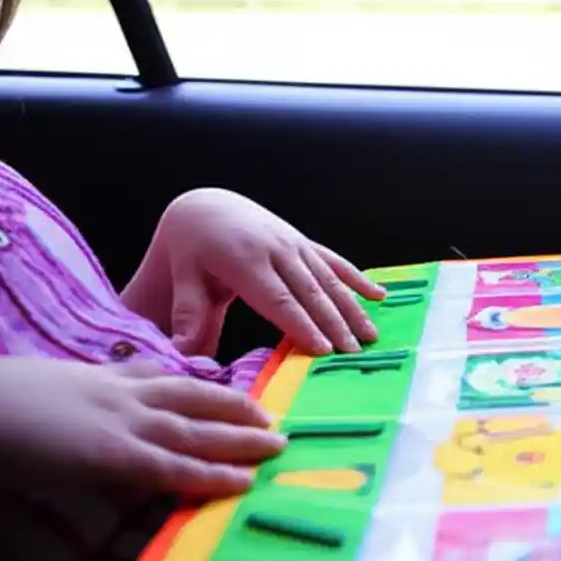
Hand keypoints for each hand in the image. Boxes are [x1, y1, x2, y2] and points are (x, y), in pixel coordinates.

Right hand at [0, 357, 285, 497]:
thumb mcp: (52, 387)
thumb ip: (85, 395)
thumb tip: (96, 416)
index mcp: (106, 376)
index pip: (166, 376)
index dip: (203, 387)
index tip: (232, 393)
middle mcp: (124, 393)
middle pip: (195, 397)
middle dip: (237, 409)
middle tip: (272, 419)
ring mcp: (123, 422)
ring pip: (197, 430)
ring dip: (241, 439)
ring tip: (276, 446)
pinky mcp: (114, 455)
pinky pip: (175, 468)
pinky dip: (212, 476)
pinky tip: (242, 482)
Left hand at [129, 188, 385, 356]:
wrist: (206, 208)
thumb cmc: (191, 250)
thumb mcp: (181, 278)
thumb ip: (188, 312)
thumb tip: (185, 350)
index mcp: (245, 262)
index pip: (278, 299)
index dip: (302, 324)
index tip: (322, 349)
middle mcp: (276, 250)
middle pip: (310, 292)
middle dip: (334, 323)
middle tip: (352, 352)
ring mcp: (294, 244)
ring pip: (329, 279)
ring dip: (352, 308)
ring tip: (370, 335)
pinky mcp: (304, 243)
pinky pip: (335, 261)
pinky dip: (358, 278)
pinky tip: (379, 295)